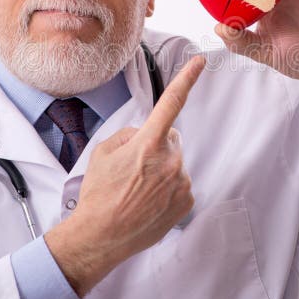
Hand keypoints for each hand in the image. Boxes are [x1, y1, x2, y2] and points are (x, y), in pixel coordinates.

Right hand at [45, 55, 204, 295]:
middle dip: (156, 145)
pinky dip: (167, 188)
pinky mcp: (186, 201)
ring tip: (137, 189)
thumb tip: (145, 135)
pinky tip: (148, 201)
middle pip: (170, 138)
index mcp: (148, 143)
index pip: (172, 103)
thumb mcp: (103, 152)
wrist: (101, 236)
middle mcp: (170, 161)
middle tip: (134, 167)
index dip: (187, 79)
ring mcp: (181, 182)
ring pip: (174, 162)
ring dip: (161, 169)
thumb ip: (130, 134)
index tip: (200, 62)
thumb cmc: (98, 194)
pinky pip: (179, 183)